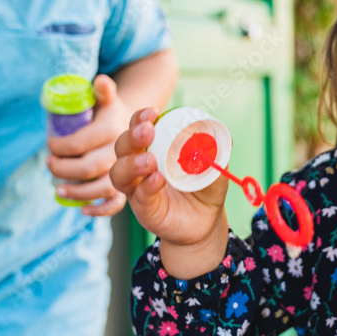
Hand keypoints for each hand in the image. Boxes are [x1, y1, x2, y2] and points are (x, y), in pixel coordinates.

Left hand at [47, 74, 130, 216]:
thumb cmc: (115, 116)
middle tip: (49, 163)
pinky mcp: (128, 189)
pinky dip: (99, 210)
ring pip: (99, 189)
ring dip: (75, 191)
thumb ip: (104, 92)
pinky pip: (115, 205)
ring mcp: (126, 173)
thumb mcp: (111, 101)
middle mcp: (120, 154)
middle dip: (62, 168)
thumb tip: (99, 80)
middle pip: (87, 168)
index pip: (79, 142)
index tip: (50, 143)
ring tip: (58, 187)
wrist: (143, 132)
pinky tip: (83, 210)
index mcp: (114, 130)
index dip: (59, 145)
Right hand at [110, 108, 229, 277]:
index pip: (138, 128)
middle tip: (147, 131)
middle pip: (122, 147)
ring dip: (132, 163)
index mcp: (153, 149)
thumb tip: (217, 132)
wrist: (207, 222)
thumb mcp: (215, 164)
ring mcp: (138, 189)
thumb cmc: (205, 187)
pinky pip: (138, 197)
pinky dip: (146, 187)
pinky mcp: (144, 210)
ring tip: (150, 161)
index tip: (152, 113)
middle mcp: (139, 167)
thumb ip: (215, 149)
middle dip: (132, 136)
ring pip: (119, 173)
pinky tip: (157, 179)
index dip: (140, 119)